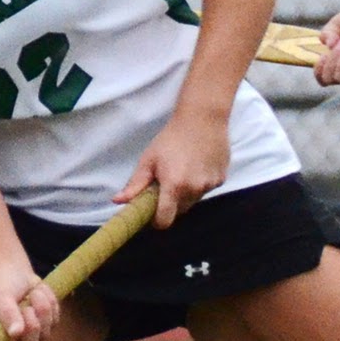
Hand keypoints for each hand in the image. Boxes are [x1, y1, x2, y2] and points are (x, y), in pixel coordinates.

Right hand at [0, 261, 59, 340]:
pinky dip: (48, 303)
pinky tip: (38, 293)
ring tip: (31, 293)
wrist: (14, 274)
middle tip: (25, 306)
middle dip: (30, 326)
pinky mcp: (48, 326)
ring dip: (40, 309)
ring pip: (45, 333)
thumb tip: (16, 333)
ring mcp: (32, 337)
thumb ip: (7, 314)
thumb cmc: (0, 288)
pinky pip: (55, 319)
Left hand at [114, 111, 230, 227]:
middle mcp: (194, 190)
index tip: (152, 213)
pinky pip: (205, 190)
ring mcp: (210, 186)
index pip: (164, 221)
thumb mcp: (149, 159)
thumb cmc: (171, 138)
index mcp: (174, 186)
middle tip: (165, 184)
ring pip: (193, 201)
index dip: (156, 221)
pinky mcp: (221, 180)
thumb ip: (135, 184)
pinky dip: (199, 184)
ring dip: (185, 193)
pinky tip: (197, 165)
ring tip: (183, 170)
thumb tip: (118, 201)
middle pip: (179, 212)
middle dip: (170, 204)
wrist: (203, 119)